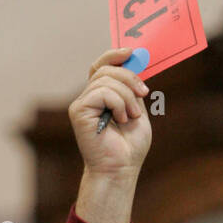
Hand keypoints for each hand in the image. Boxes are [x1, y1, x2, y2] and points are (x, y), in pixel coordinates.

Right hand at [68, 48, 151, 177]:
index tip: (131, 52)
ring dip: (127, 96)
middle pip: (106, 69)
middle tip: (144, 93)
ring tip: (131, 117)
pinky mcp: (79, 110)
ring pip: (106, 80)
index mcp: (101, 96)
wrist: (121, 169)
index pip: (102, 66)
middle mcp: (89, 97)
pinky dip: (118, 103)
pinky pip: (102, 92)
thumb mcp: (137, 111)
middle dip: (129, 77)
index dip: (114, 55)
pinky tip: (121, 120)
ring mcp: (82, 103)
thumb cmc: (129, 147)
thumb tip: (133, 63)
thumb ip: (132, 89)